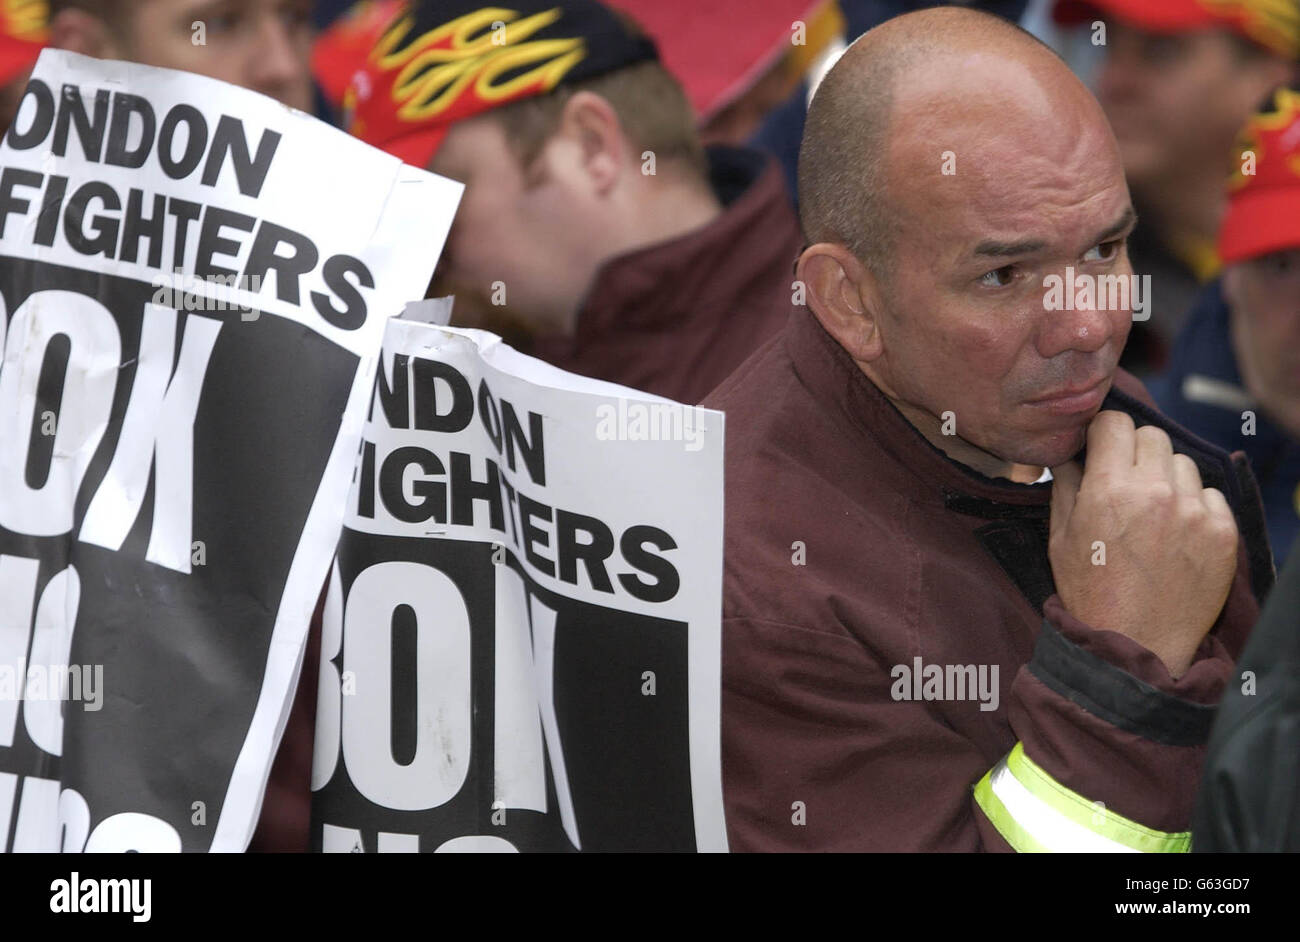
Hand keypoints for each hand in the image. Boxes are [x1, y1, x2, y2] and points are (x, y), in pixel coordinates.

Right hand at [1048, 411, 1238, 677]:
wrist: (1134, 642)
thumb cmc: (1090, 591)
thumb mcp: (1060, 537)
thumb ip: (1067, 485)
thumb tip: (1072, 454)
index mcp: (1109, 489)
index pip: (1116, 423)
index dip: (1105, 432)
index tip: (1102, 447)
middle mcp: (1155, 492)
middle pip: (1152, 437)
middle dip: (1135, 452)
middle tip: (1126, 482)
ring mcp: (1194, 512)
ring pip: (1183, 464)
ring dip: (1167, 479)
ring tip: (1153, 513)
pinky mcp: (1222, 533)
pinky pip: (1211, 495)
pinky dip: (1194, 506)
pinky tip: (1176, 533)